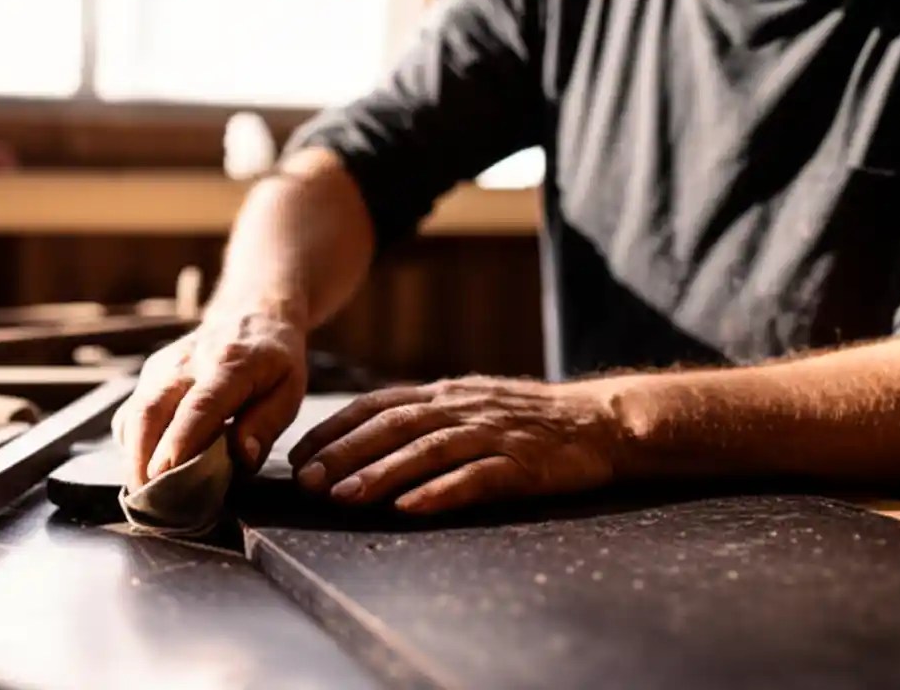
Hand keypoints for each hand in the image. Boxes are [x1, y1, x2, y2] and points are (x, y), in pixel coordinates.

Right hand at [112, 308, 307, 488]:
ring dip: (133, 457)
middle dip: (143, 460)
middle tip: (149, 501)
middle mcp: (188, 362)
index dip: (179, 443)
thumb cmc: (274, 359)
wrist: (250, 312)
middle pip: (152, 411)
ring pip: (135, 413)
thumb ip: (267, 423)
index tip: (165, 477)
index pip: (199, 407)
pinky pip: (131, 413)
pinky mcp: (150, 374)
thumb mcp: (289, 389)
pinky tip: (144, 467)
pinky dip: (131, 444)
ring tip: (143, 494)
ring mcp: (163, 366)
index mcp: (230, 365)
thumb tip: (243, 457)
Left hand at [287, 376, 622, 513]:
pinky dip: (440, 492)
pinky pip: (476, 478)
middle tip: (307, 482)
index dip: (335, 429)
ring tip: (344, 497)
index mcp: (446, 394)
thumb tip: (366, 436)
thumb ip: (426, 415)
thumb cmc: (528, 419)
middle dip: (345, 453)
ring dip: (381, 474)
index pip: (377, 404)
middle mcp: (462, 407)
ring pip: (426, 450)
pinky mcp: (521, 464)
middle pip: (393, 426)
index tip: (300, 456)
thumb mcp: (471, 404)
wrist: (599, 421)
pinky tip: (411, 507)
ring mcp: (492, 434)